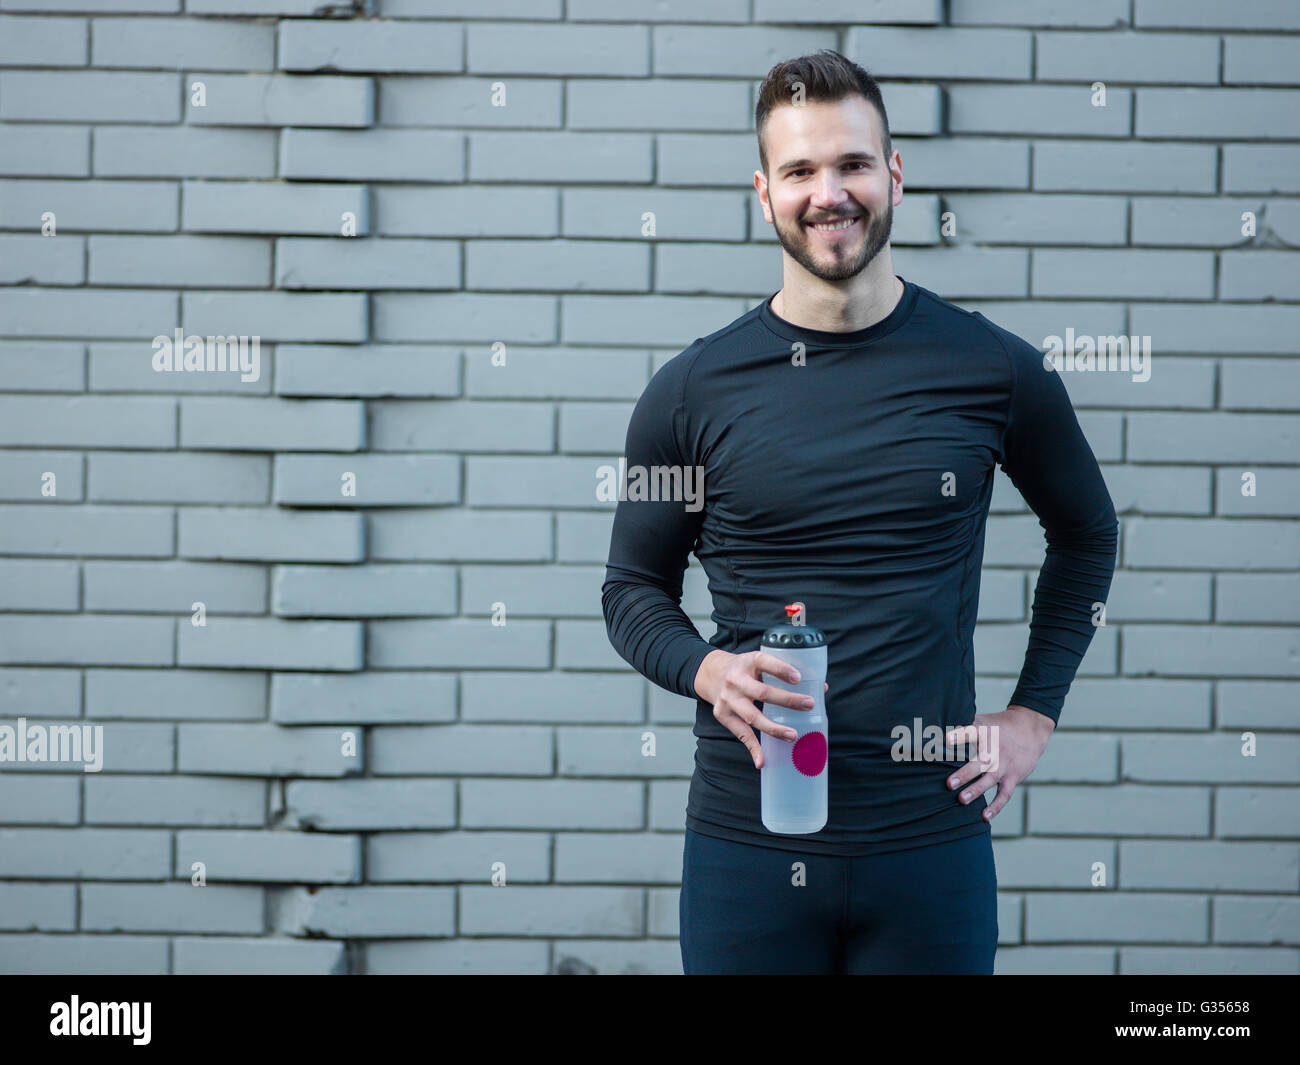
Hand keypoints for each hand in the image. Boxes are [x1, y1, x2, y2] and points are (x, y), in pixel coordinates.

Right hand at [694, 649, 828, 769]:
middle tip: (809, 705)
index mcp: (748, 662)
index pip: (764, 662)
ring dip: (774, 728)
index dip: (781, 669)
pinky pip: (741, 734)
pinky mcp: (723, 714)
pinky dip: (753, 748)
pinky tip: (762, 761)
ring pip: (752, 716)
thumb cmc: (746, 670)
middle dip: (787, 700)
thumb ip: (784, 673)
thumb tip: (821, 688)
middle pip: (762, 692)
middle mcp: (736, 680)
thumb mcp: (759, 663)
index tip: (798, 678)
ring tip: (793, 735)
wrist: (712, 674)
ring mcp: (728, 698)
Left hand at [943, 704, 1055, 821]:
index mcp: (986, 733)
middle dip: (965, 774)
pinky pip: (1004, 794)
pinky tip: (984, 816)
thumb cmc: (998, 727)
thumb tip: (934, 727)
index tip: (947, 739)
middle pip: (980, 762)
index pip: (973, 732)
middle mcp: (995, 750)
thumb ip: (962, 725)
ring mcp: (1005, 765)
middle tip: (948, 784)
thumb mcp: (983, 721)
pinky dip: (995, 806)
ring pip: (990, 779)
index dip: (960, 735)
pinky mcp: (1012, 778)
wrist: (1030, 730)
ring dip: (976, 790)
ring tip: (961, 799)